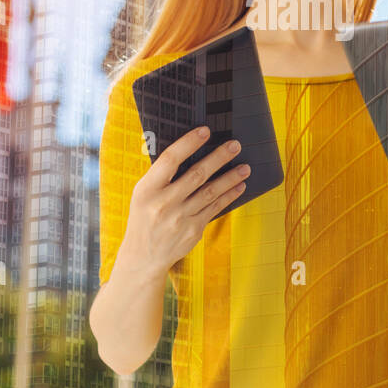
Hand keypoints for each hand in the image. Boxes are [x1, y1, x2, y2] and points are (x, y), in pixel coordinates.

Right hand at [116, 127, 249, 278]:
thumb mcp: (142, 194)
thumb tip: (187, 150)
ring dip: (230, 178)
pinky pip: (215, 208)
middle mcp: (164, 203)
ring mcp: (180, 218)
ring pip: (211, 192)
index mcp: (147, 189)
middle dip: (219, 158)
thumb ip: (161, 176)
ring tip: (245, 167)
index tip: (205, 131)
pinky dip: (228, 196)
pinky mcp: (193, 230)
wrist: (143, 256)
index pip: (170, 160)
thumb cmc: (144, 217)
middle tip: (235, 145)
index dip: (189, 143)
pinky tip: (239, 186)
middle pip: (196, 175)